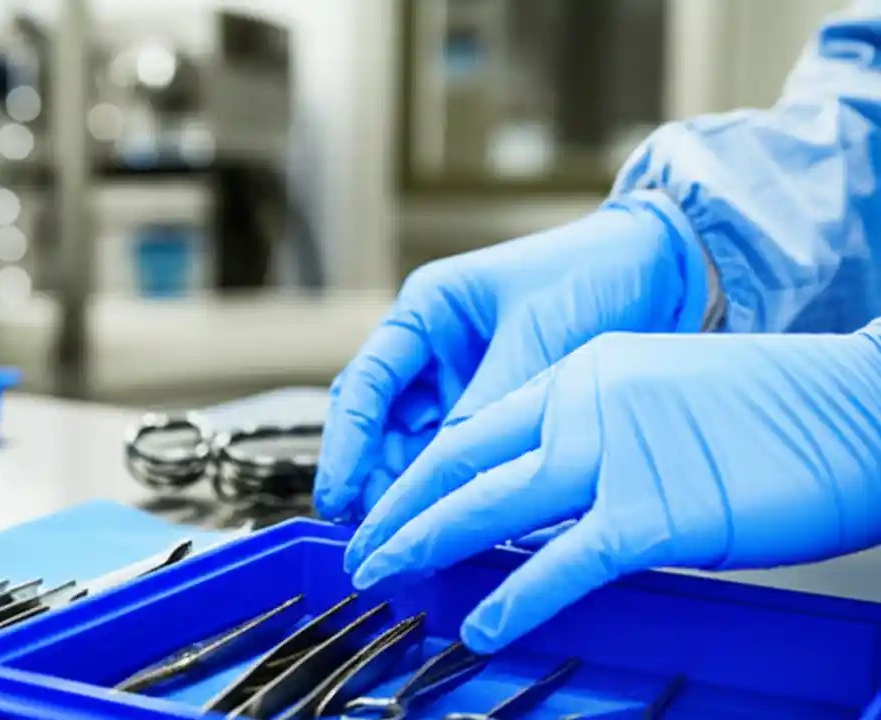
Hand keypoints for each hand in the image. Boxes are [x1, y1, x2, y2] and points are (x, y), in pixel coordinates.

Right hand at [314, 193, 707, 521]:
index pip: (365, 385)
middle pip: (379, 427)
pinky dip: (457, 491)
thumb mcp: (535, 339)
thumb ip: (486, 405)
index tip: (338, 499)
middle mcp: (433, 351)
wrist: (668, 267)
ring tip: (416, 539)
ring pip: (415, 450)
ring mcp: (462, 384)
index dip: (346, 446)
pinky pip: (463, 459)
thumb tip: (443, 476)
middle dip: (375, 479)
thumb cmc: (596, 274)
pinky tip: (460, 522)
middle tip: (382, 534)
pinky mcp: (496, 411)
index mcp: (426, 311)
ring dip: (412, 492)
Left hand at [345, 330, 880, 652]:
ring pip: (490, 506)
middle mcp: (585, 404)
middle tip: (361, 552)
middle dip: (398, 513)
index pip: (472, 430)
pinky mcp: (657, 512)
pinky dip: (513, 600)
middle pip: (459, 463)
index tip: (384, 510)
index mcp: (582, 374)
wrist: (856, 407)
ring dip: (425, 545)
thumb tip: (539, 502)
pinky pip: (563, 564)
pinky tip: (480, 627)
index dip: (417, 476)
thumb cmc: (768, 415)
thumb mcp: (656, 403)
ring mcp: (616, 454)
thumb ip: (590, 440)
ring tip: (384, 579)